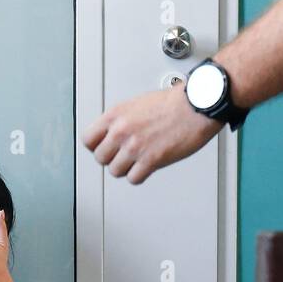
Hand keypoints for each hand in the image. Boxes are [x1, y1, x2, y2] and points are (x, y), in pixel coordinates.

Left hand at [82, 84, 222, 184]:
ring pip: (115, 171)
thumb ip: (122, 120)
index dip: (96, 146)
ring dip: (125, 169)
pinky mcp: (150, 160)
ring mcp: (135, 147)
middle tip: (122, 157)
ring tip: (135, 163)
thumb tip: (116, 133)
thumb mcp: (137, 104)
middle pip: (100, 158)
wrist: (194, 107)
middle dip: (111, 159)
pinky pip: (134, 178)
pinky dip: (139, 176)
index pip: (88, 139)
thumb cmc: (173, 103)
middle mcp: (121, 132)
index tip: (103, 148)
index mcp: (115, 115)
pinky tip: (146, 168)